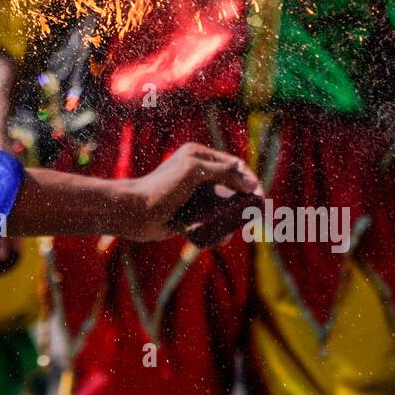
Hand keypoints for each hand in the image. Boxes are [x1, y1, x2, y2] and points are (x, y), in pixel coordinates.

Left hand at [121, 142, 259, 241]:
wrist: (134, 213)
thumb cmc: (161, 189)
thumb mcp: (193, 172)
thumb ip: (222, 172)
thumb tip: (251, 182)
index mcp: (198, 155)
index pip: (234, 165)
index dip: (250, 180)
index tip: (260, 198)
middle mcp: (197, 172)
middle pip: (232, 186)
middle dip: (244, 204)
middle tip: (254, 219)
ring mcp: (193, 193)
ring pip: (223, 206)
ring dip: (230, 221)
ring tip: (227, 234)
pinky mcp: (188, 212)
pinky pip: (210, 220)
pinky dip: (217, 230)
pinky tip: (217, 239)